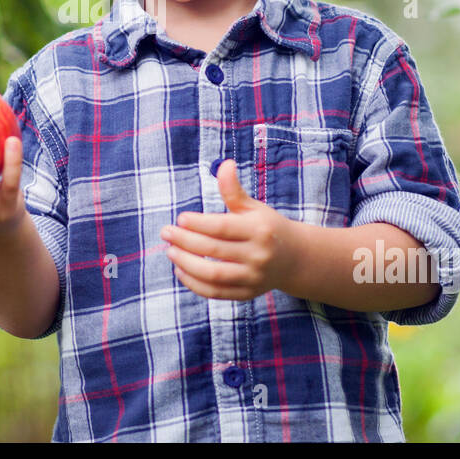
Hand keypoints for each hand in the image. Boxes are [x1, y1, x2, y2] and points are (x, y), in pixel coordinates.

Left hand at [160, 159, 297, 300]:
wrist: (294, 259)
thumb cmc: (266, 227)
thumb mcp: (253, 207)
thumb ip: (234, 190)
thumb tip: (224, 164)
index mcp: (260, 230)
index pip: (223, 228)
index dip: (198, 224)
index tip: (180, 218)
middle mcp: (259, 256)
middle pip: (215, 250)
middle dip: (185, 242)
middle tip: (166, 233)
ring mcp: (253, 278)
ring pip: (214, 275)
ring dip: (187, 264)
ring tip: (170, 251)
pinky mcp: (247, 294)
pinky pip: (216, 293)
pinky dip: (195, 284)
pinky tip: (180, 270)